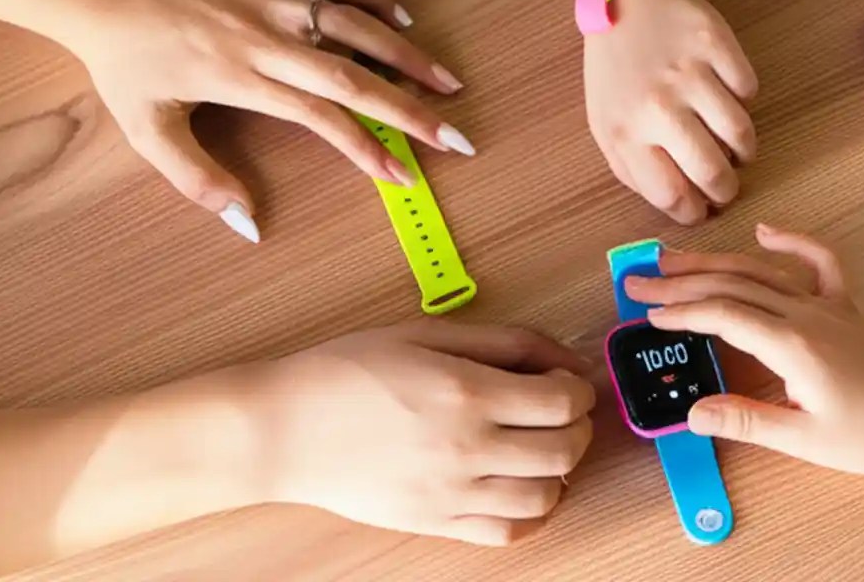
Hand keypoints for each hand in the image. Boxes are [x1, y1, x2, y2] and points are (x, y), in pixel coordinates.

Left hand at [59, 0, 475, 240]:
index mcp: (238, 74)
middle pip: (353, 75)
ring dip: (407, 56)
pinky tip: (404, 22)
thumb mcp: (148, 133)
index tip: (402, 177)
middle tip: (454, 137)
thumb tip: (248, 225)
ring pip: (355, 25)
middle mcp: (265, 35)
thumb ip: (198, 181)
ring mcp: (274, 1)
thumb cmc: (127, 65)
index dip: (366, 149)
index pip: (320, 116)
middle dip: (409, 110)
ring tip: (447, 83)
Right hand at [241, 319, 594, 545]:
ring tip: (540, 447)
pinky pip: (507, 531)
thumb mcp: (426, 332)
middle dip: (579, 426)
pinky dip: (531, 512)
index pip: (563, 400)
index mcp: (466, 391)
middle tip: (563, 411)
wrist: (283, 429)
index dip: (580, 388)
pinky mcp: (436, 522)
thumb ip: (503, 341)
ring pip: (546, 495)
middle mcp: (467, 446)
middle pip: (566, 449)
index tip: (569, 381)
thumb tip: (564, 356)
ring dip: (560, 470)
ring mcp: (452, 491)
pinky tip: (520, 485)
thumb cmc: (345, 372)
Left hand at [584, 0, 757, 224]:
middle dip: (726, 190)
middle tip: (727, 188)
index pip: (671, 195)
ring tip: (734, 148)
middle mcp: (657, 107)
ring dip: (743, 150)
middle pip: (712, 173)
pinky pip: (748, 90)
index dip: (693, 212)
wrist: (625, 0)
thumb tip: (681, 205)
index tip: (702, 211)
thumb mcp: (606, 124)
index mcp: (624, 132)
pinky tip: (726, 96)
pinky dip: (743, 99)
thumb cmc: (617, 71)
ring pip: (740, 135)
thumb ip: (635, 169)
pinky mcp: (716, 44)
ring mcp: (689, 73)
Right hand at [624, 224, 863, 475]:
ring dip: (715, 262)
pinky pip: (818, 263)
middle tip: (637, 280)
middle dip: (681, 281)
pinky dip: (792, 242)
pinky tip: (766, 232)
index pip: (724, 316)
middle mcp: (807, 315)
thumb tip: (693, 413)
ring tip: (674, 259)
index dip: (681, 311)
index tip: (648, 313)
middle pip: (733, 285)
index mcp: (794, 345)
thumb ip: (746, 420)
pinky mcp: (845, 309)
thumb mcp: (804, 440)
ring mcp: (827, 307)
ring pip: (762, 271)